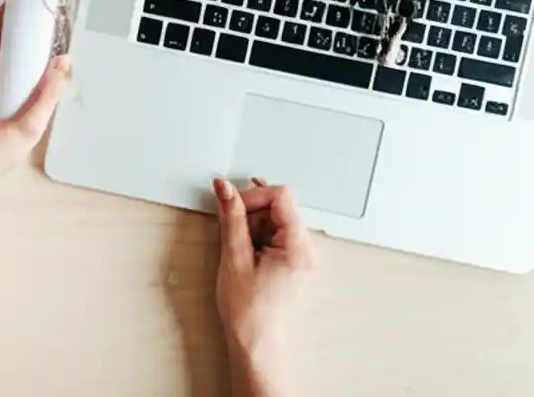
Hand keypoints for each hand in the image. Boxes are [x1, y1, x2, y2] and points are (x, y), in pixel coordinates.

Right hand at [212, 178, 315, 359]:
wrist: (256, 345)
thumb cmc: (249, 314)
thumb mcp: (234, 258)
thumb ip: (232, 218)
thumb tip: (226, 188)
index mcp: (299, 248)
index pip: (281, 196)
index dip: (253, 195)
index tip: (232, 204)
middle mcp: (307, 250)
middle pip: (279, 207)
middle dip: (251, 213)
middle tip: (233, 235)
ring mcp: (301, 256)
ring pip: (275, 220)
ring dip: (252, 227)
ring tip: (240, 252)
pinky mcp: (293, 262)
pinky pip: (276, 236)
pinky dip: (257, 238)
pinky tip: (246, 253)